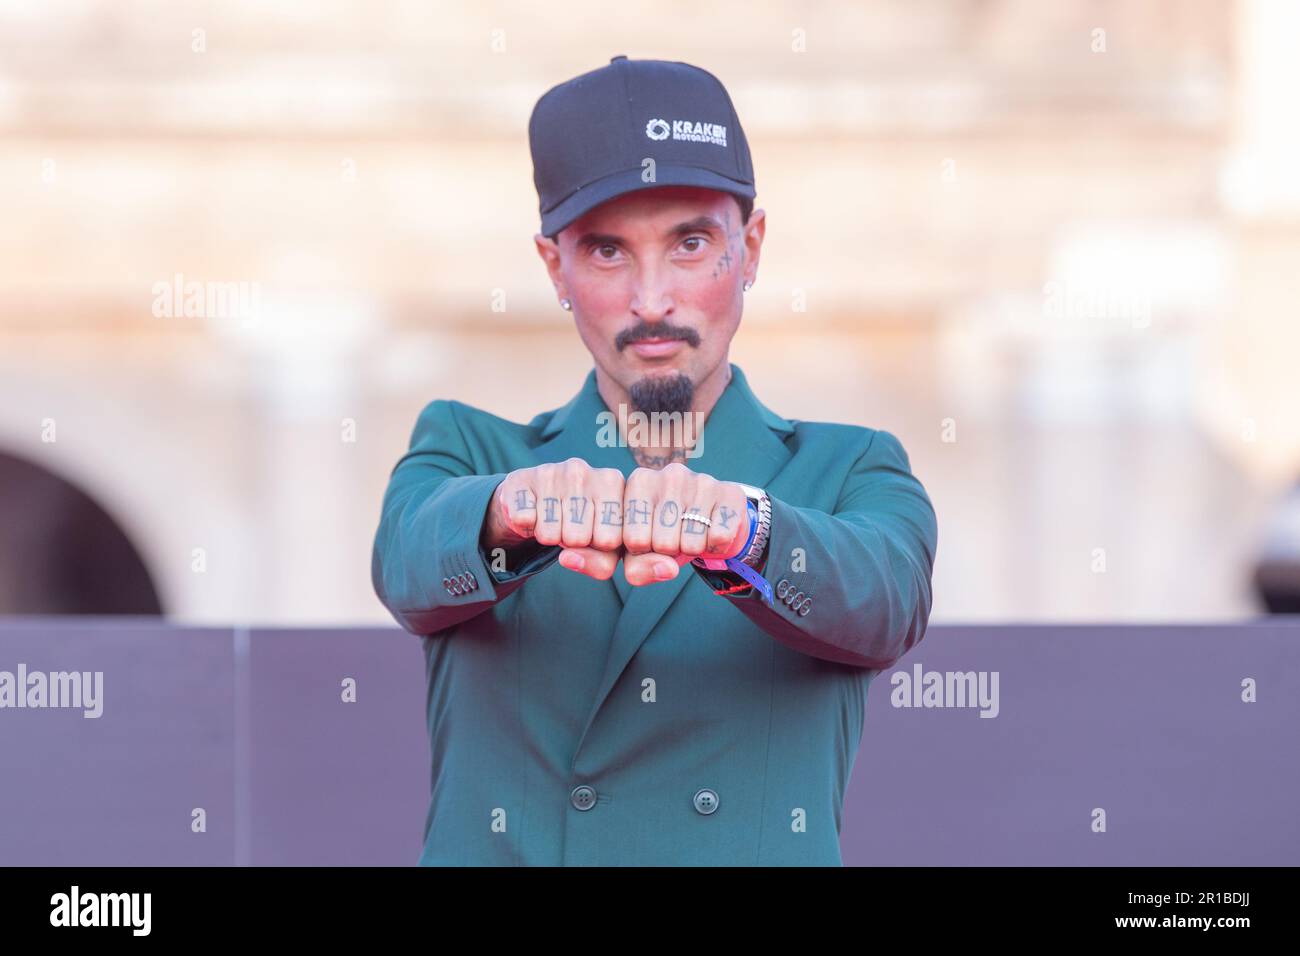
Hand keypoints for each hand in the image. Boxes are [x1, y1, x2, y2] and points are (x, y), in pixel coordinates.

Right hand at [484, 458, 673, 581]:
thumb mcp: (616, 551)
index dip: (604, 549)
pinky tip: (534, 516)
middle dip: (578, 546)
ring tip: (557, 523)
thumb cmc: (585, 528)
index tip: (602, 539)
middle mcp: (591, 472)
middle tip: (576, 531)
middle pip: (584, 539)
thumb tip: (671, 570)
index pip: (615, 540)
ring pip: (554, 534)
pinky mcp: (523, 478)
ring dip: (552, 539)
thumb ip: (643, 566)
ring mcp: (557, 471)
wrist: (530, 506)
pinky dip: (527, 527)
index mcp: (621, 485)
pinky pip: (526, 521)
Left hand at [565, 461, 751, 586]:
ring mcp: (699, 481)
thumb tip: (566, 559)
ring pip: (689, 541)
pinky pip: (717, 537)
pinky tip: (712, 534)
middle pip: (660, 543)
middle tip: (672, 539)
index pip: (630, 538)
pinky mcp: (728, 493)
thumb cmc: (663, 537)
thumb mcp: (628, 553)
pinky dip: (715, 546)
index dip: (640, 551)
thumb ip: (596, 561)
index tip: (646, 542)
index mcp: (634, 483)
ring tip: (690, 535)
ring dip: (691, 549)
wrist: (716, 524)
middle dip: (666, 553)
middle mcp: (665, 475)